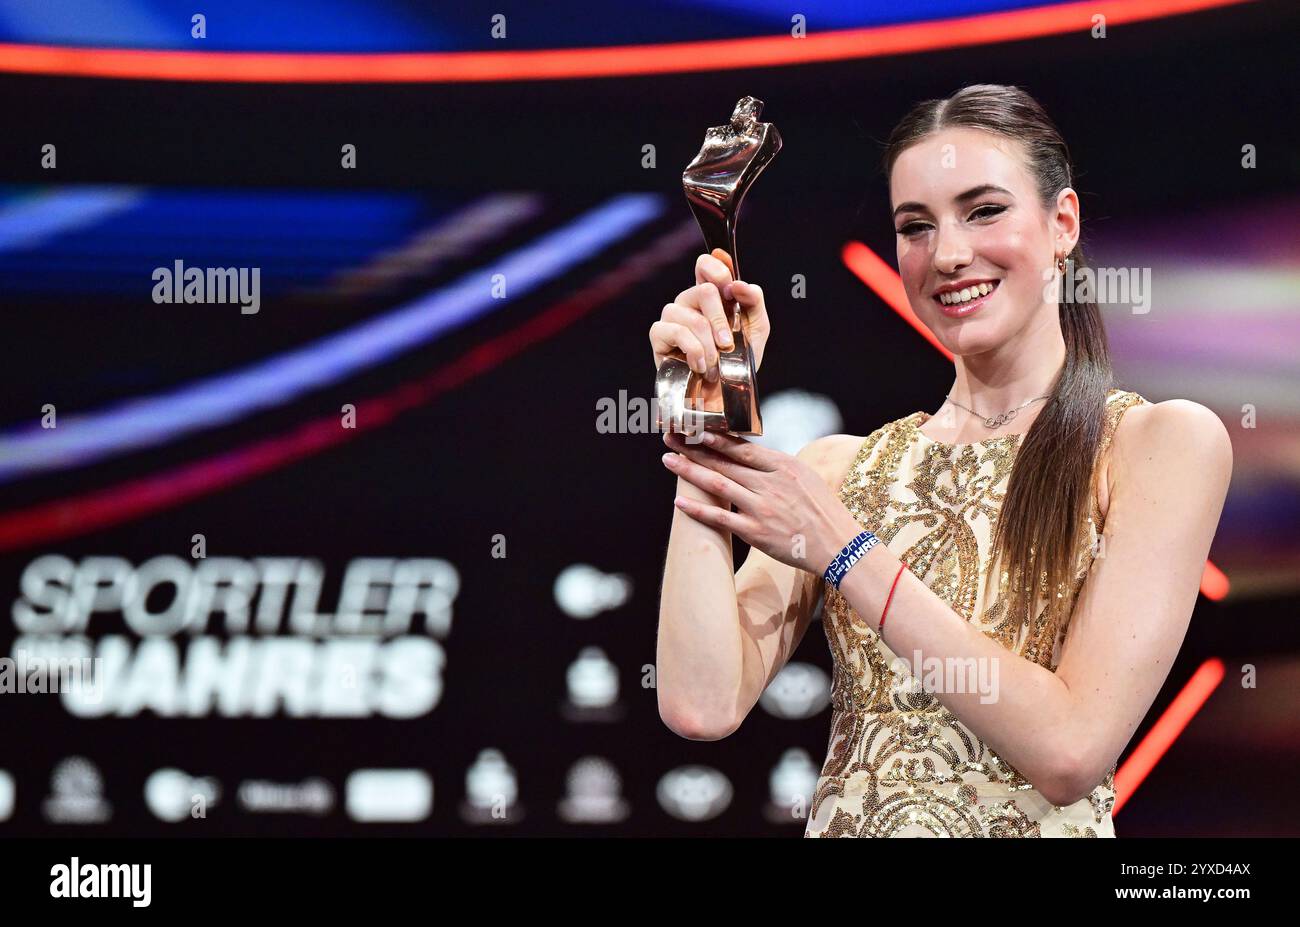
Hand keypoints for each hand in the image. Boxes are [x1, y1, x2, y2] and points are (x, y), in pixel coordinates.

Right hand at [648, 251, 770, 384]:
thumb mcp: (757, 329)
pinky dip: (694, 352)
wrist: (722, 394)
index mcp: (711, 295)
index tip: (731, 290)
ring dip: (709, 345)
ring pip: (692, 317)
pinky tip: (699, 366)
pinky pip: (677, 332)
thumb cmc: (737, 360)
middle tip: (728, 343)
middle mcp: (689, 301)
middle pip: (704, 289)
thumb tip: (738, 284)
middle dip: (721, 320)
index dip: (718, 269)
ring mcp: (672, 316)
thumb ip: (753, 301)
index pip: (706, 264)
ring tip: (714, 363)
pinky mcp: (659, 335)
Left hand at [661, 430, 863, 574]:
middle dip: (694, 448)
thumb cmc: (825, 512)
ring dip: (690, 471)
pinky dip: (698, 510)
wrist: (839, 546)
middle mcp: (770, 484)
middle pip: (724, 461)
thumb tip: (754, 456)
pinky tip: (679, 503)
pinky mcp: (756, 533)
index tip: (695, 428)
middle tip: (671, 437)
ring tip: (669, 460)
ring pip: (718, 484)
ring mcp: (762, 508)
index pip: (743, 448)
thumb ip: (778, 468)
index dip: (716, 438)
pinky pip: (721, 519)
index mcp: (784, 467)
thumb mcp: (807, 478)